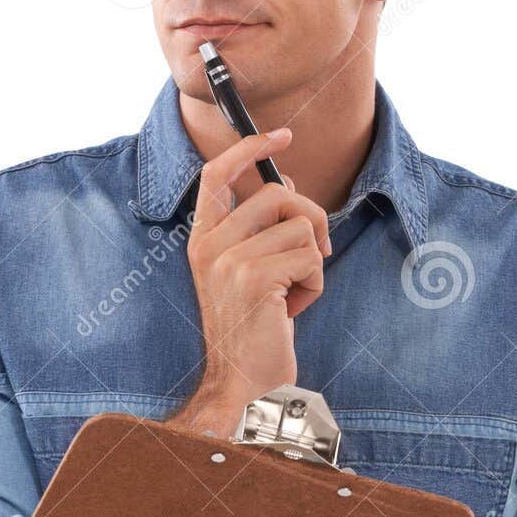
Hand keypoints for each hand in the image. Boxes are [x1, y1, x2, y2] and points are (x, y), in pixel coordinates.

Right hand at [187, 129, 331, 406]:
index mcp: (202, 240)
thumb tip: (286, 186)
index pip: (217, 174)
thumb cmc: (255, 327)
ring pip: (300, 227)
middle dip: (310, 220)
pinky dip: (314, 284)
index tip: (282, 135)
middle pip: (276, 194)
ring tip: (291, 294)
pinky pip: (309, 258)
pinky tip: (293, 309)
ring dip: (311, 263)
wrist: (245, 381)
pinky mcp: (255, 279)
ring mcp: (229, 262)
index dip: (249, 148)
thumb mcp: (247, 271)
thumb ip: (257, 230)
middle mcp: (209, 246)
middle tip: (311, 256)